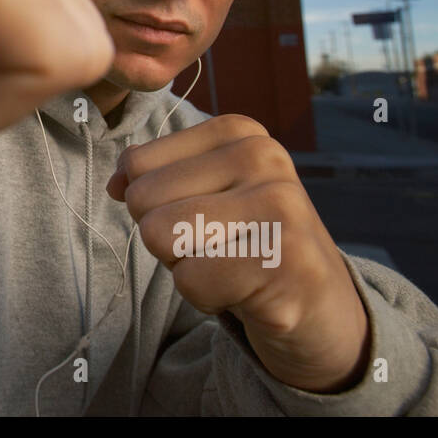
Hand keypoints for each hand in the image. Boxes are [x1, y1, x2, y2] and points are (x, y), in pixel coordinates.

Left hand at [106, 114, 369, 392]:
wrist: (320, 305)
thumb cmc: (247, 242)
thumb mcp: (202, 193)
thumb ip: (152, 175)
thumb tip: (116, 182)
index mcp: (240, 132)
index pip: (138, 165)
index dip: (156, 204)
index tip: (205, 216)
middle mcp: (264, 157)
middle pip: (143, 200)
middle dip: (166, 238)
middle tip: (218, 248)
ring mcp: (280, 207)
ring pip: (161, 237)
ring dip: (184, 267)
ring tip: (229, 266)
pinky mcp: (285, 262)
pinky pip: (191, 281)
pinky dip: (206, 298)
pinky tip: (245, 292)